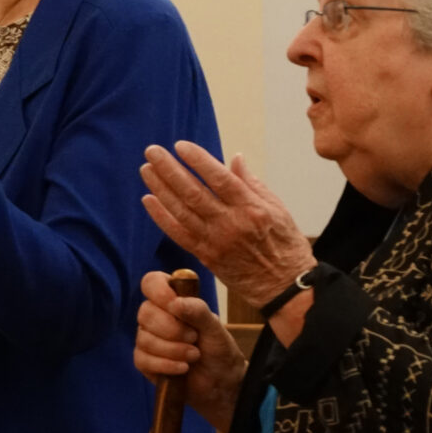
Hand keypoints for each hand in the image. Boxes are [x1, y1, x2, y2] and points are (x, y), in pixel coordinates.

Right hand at [134, 270, 245, 432]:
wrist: (221, 382)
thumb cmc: (219, 350)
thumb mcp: (215, 328)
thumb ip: (198, 311)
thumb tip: (175, 304)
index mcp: (173, 300)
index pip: (151, 283)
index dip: (159, 292)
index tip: (174, 305)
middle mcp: (156, 316)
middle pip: (145, 312)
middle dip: (172, 329)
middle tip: (194, 338)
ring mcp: (148, 339)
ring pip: (144, 338)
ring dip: (173, 350)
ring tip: (194, 356)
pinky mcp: (144, 361)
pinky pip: (143, 359)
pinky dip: (165, 365)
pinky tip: (182, 368)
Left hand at [139, 142, 315, 310]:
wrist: (283, 287)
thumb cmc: (285, 246)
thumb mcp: (279, 209)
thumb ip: (253, 184)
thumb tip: (235, 159)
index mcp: (252, 208)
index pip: (219, 178)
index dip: (198, 160)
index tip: (180, 145)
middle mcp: (231, 224)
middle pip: (193, 192)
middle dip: (170, 169)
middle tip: (152, 151)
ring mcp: (215, 241)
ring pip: (181, 211)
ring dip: (160, 188)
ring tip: (146, 170)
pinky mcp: (205, 256)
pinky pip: (178, 234)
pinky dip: (161, 217)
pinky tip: (149, 200)